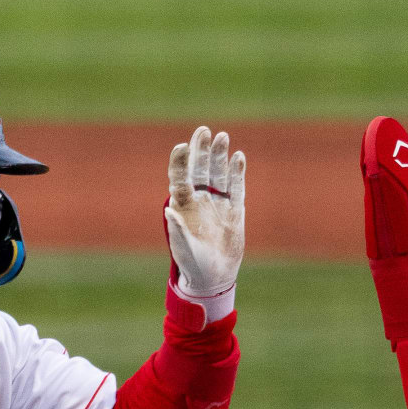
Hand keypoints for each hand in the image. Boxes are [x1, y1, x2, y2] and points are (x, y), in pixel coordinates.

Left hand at [166, 125, 245, 296]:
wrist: (214, 277)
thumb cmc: (192, 264)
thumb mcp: (183, 248)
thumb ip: (178, 229)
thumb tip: (169, 209)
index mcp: (183, 205)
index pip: (180, 177)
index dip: (180, 161)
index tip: (182, 146)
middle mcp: (199, 199)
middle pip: (199, 169)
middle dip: (201, 150)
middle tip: (203, 131)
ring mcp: (217, 203)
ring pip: (218, 173)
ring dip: (219, 156)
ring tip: (221, 137)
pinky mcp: (234, 210)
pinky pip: (236, 187)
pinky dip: (237, 172)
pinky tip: (238, 157)